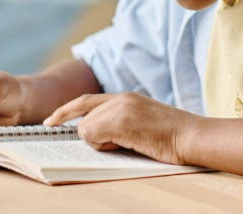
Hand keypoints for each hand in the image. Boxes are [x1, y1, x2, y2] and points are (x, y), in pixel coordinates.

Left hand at [43, 92, 198, 165]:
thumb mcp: (140, 123)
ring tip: (128, 143)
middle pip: (83, 116)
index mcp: (125, 97)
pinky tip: (127, 144)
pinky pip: (93, 135)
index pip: (86, 101)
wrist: (191, 136)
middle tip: (113, 144)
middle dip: (90, 135)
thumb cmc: (170, 137)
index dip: (66, 110)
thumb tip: (91, 134)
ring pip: (86, 128)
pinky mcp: (121, 121)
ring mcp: (120, 108)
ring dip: (100, 142)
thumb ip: (117, 122)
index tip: (51, 121)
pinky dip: (104, 145)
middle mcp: (120, 98)